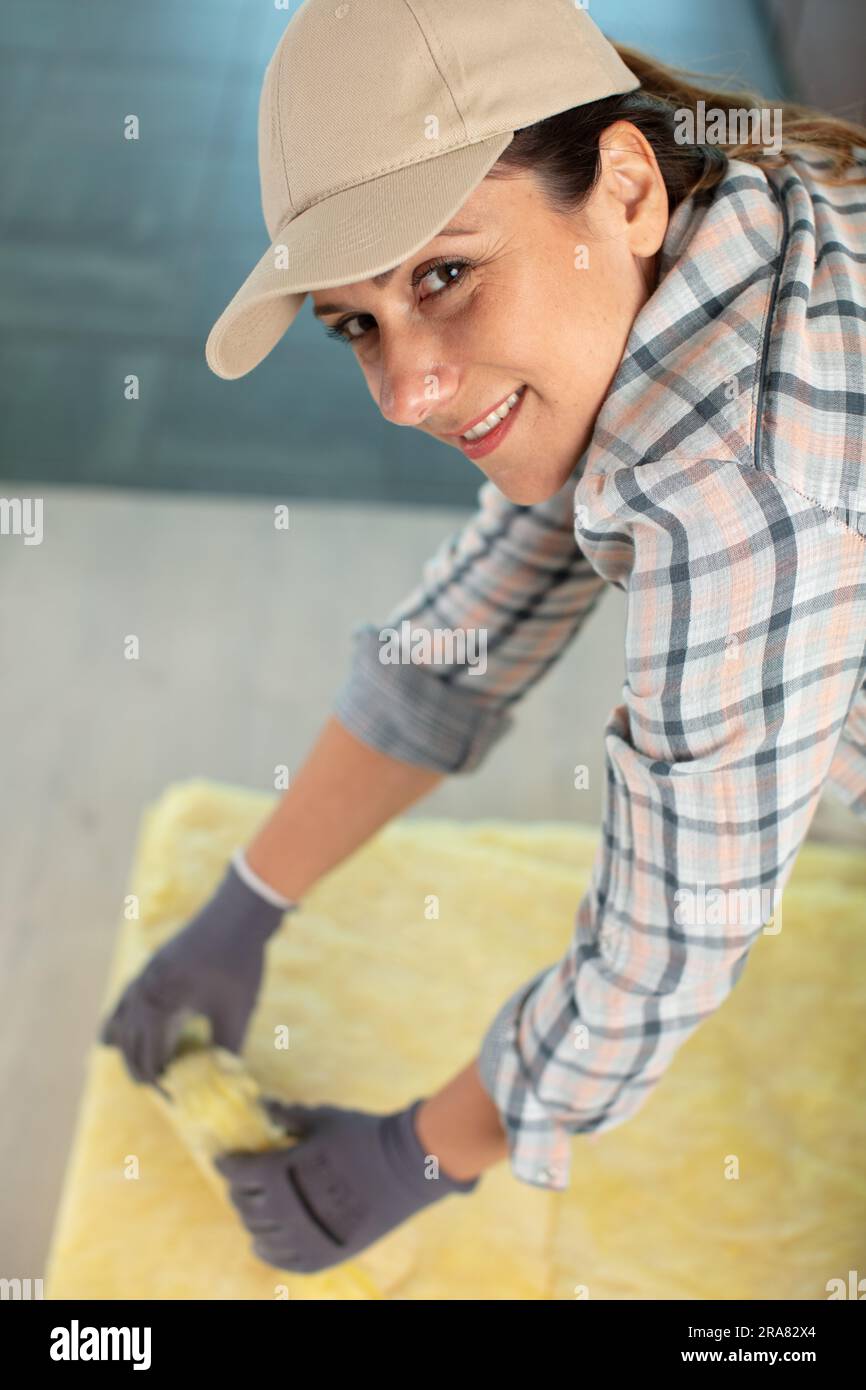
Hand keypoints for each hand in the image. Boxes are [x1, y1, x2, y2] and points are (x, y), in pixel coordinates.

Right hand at [100, 857, 294, 1085]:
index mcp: (159, 1009)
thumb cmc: (238, 963)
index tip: (175, 1101)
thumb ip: (227, 1049)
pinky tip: (126, 1034)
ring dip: (130, 1047)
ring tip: (146, 1068)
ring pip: (120, 1023)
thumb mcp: (237, 1012)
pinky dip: (122, 1022)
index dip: (160, 1084)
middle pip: (130, 1046)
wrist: (237, 913)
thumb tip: (225, 1081)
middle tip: (161, 1090)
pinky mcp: (150, 966)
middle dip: (142, 1070)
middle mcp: (142, 994)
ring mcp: (142, 977)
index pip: (149, 1060)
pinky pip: (124, 1001)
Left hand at [213, 1096, 480, 1273]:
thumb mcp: (322, 1119)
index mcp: (284, 1170)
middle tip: (240, 1181)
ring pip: (260, 1235)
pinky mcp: (326, 1254)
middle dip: (238, 1190)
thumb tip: (262, 1105)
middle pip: (245, 1205)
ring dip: (251, 1220)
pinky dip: (269, 1251)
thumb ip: (288, 1115)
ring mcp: (307, 1236)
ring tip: (252, 1209)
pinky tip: (263, 1242)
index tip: (223, 1159)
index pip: (239, 1173)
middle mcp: (288, 1208)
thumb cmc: (363, 1135)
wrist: (407, 1166)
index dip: (227, 1165)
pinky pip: (285, 1260)